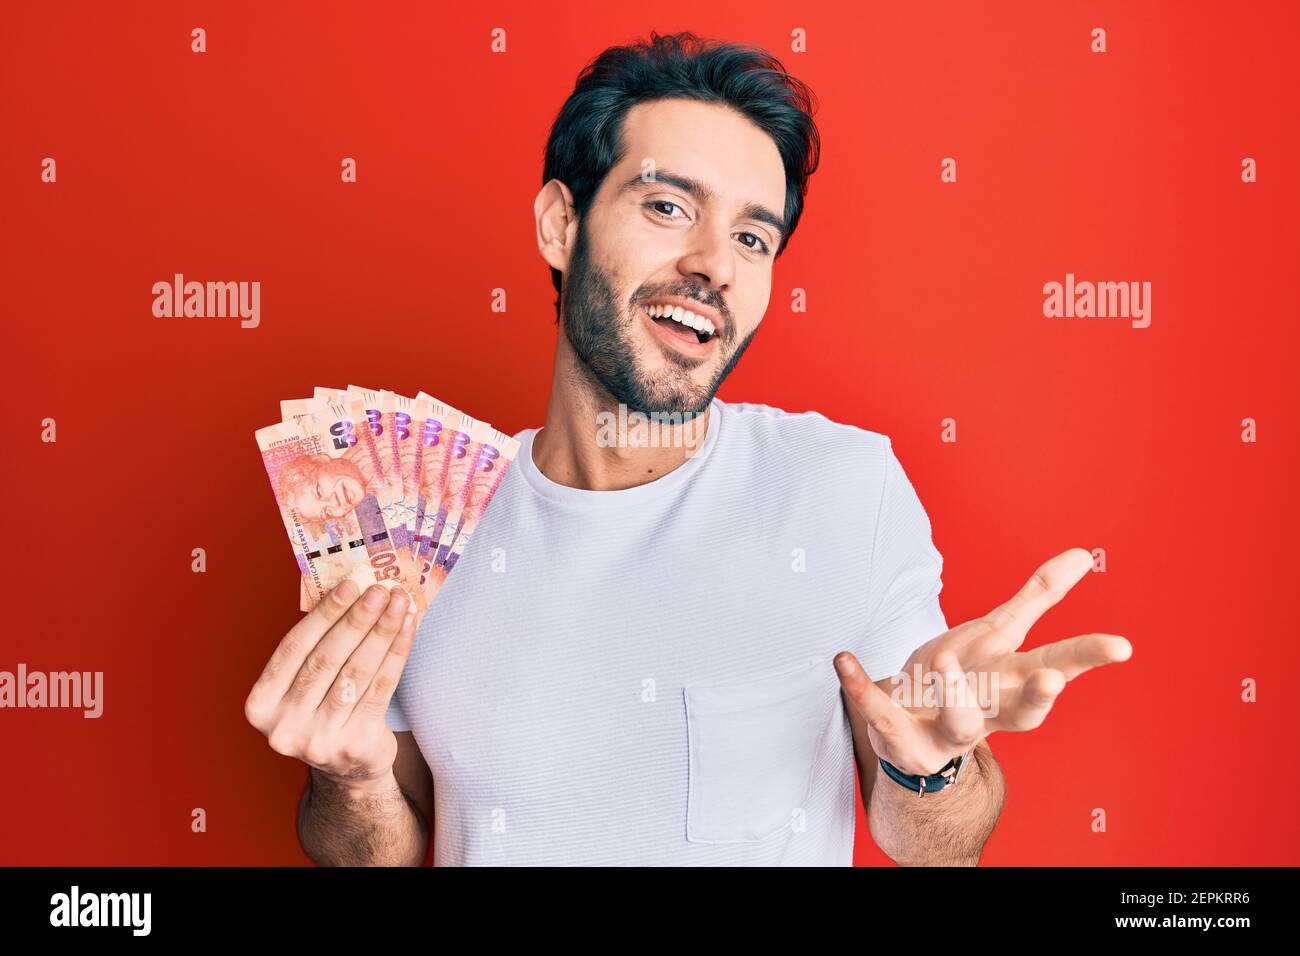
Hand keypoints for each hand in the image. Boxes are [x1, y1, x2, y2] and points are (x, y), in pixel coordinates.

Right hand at [244, 580, 421, 793]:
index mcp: (261, 705)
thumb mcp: (304, 686)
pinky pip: (380, 687)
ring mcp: (318, 740)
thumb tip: (351, 591)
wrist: (348, 769)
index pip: (294, 648)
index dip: (323, 615)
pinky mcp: (354, 745)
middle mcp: (284, 726)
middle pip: (327, 659)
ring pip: (357, 671)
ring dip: (382, 631)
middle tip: (380, 590)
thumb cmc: (325, 711)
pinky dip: (397, 652)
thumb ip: (316, 647)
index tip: (349, 585)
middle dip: (357, 619)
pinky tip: (408, 628)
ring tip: (399, 603)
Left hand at [834, 548, 1131, 776]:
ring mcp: (946, 732)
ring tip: (941, 658)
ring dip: (954, 692)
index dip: (1087, 659)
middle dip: (1037, 700)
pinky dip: (862, 688)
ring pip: (960, 722)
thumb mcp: (1000, 635)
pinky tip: (844, 660)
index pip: (1057, 669)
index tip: (1121, 646)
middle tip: (1050, 681)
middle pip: (1022, 713)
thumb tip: (1083, 553)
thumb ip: (1038, 597)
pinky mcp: (902, 740)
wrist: (912, 733)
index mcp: (1013, 683)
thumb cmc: (968, 677)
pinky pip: (880, 713)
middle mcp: (989, 712)